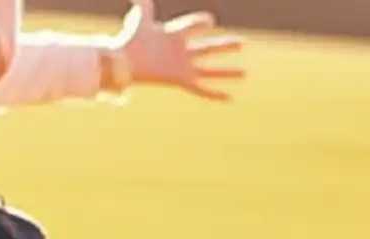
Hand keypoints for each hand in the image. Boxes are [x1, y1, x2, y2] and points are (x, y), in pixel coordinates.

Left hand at [115, 0, 244, 101]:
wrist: (124, 63)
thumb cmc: (131, 41)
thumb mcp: (140, 19)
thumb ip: (144, 6)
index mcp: (174, 36)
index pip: (193, 27)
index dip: (201, 22)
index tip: (209, 21)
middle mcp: (182, 52)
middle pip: (209, 48)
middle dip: (226, 46)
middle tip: (242, 43)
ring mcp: (184, 67)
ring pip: (211, 70)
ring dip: (228, 72)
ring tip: (244, 72)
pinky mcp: (182, 80)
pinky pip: (202, 89)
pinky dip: (216, 94)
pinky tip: (230, 98)